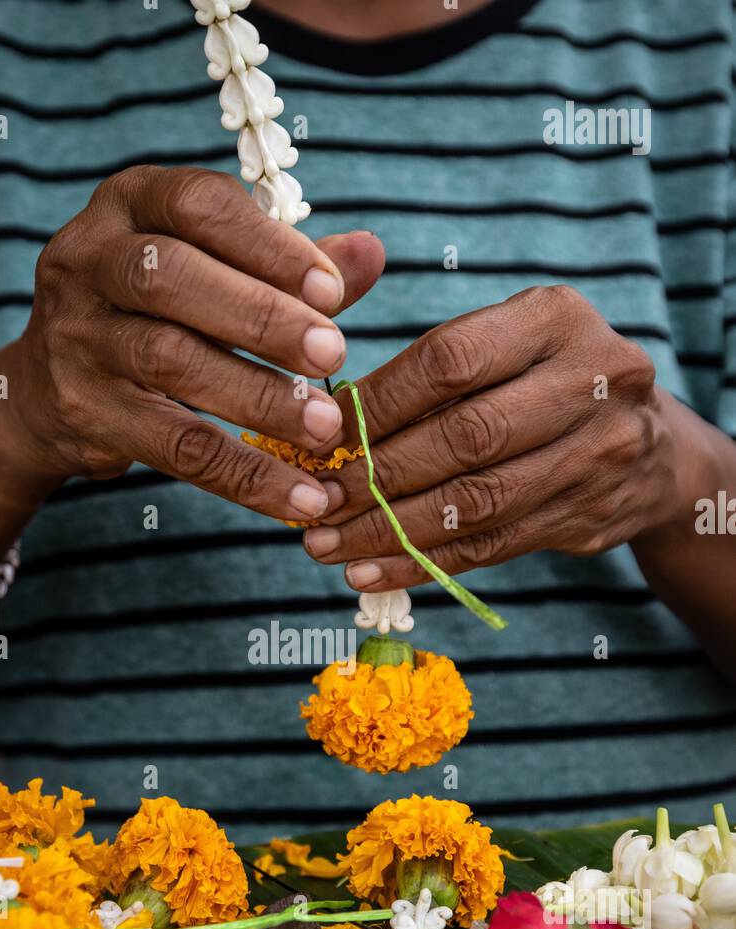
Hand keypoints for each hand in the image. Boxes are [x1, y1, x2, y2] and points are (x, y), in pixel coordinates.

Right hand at [4, 165, 383, 521]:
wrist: (46, 390)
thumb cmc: (157, 311)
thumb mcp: (211, 268)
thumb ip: (287, 264)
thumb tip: (372, 253)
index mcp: (128, 203)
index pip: (196, 206)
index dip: (266, 245)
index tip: (332, 288)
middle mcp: (88, 260)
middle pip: (171, 278)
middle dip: (261, 316)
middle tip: (333, 354)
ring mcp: (79, 337)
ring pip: (170, 360)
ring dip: (257, 397)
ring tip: (325, 428)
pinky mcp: (87, 413)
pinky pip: (174, 447)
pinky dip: (243, 473)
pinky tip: (297, 495)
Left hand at [303, 285, 701, 587]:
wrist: (651, 445)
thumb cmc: (544, 382)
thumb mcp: (508, 342)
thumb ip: (434, 366)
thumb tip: (328, 420)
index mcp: (555, 319)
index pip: (450, 360)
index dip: (378, 402)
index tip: (321, 434)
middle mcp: (590, 380)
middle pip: (466, 437)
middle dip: (378, 475)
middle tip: (316, 500)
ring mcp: (597, 454)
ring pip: (477, 503)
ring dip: (391, 530)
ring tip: (328, 545)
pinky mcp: (587, 515)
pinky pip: (491, 547)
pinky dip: (423, 562)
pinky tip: (370, 571)